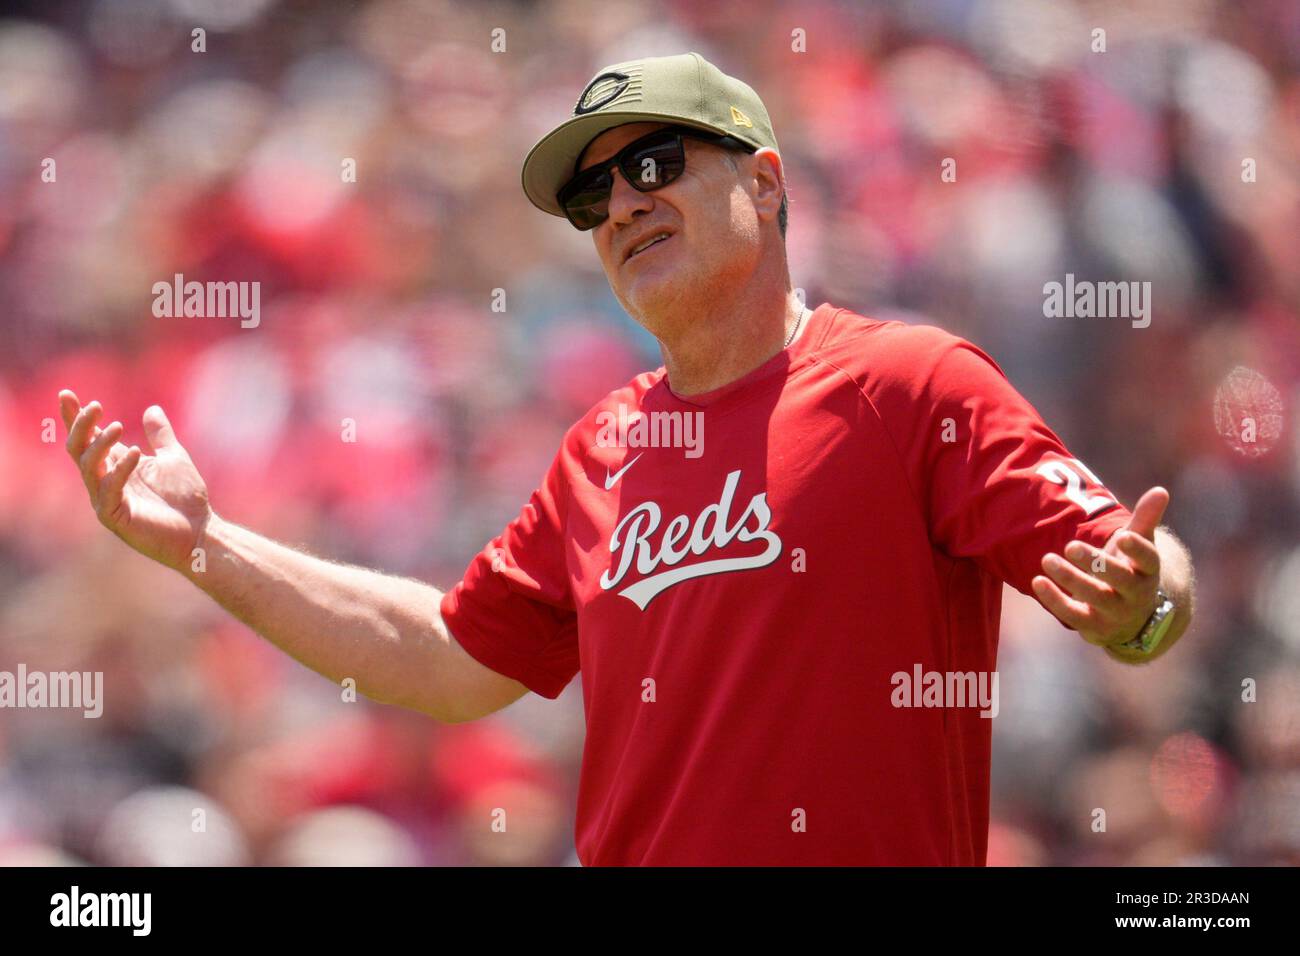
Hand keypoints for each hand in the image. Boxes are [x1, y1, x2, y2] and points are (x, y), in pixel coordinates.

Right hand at [60, 390, 212, 572]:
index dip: (74, 418)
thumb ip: (161, 436)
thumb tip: (152, 409)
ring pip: (88, 468)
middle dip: (81, 426)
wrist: (201, 532)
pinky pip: (108, 491)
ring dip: (100, 445)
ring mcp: (107, 500)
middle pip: (79, 450)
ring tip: (118, 427)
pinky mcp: (115, 518)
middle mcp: (105, 482)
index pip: (88, 439)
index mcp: (115, 466)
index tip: (67, 393)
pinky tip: (136, 453)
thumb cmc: (186, 499)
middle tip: (96, 406)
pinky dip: (119, 470)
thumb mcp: (174, 458)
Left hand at [1031, 486, 1167, 647]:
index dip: (1138, 550)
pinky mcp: (1095, 628)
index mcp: (1148, 571)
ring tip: (1047, 559)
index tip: (1122, 536)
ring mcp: (1116, 614)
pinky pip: (1074, 615)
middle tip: (1070, 545)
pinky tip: (1038, 581)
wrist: (1130, 619)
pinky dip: (1055, 600)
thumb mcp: (1139, 545)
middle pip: (1121, 579)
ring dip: (1070, 578)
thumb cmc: (1130, 570)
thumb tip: (1161, 489)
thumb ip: (1146, 519)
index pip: (1149, 560)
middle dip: (1096, 563)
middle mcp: (1136, 595)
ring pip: (1095, 597)